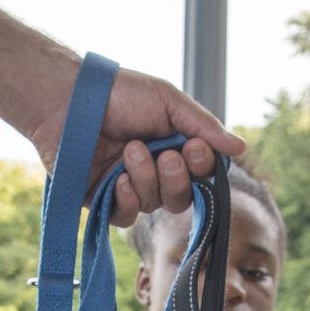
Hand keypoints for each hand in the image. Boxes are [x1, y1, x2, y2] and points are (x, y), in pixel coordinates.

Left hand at [24, 63, 244, 225]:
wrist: (69, 99)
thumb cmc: (119, 94)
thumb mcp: (168, 101)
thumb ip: (203, 126)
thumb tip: (240, 147)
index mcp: (172, 148)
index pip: (199, 173)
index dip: (201, 167)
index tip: (194, 148)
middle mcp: (152, 172)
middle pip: (180, 198)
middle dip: (177, 179)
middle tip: (166, 155)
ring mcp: (126, 188)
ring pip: (153, 205)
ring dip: (146, 178)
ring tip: (130, 151)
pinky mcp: (101, 200)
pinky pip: (124, 217)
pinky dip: (126, 199)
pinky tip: (119, 178)